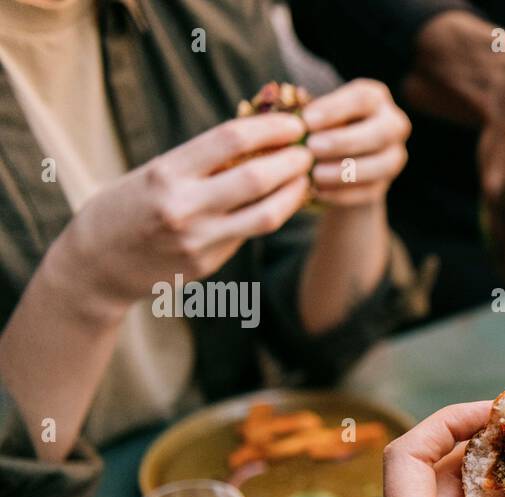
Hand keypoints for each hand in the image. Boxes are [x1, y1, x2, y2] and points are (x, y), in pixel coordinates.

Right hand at [60, 112, 311, 314]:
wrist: (97, 264)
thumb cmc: (128, 206)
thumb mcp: (156, 172)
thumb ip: (203, 160)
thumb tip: (259, 135)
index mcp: (167, 173)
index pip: (231, 139)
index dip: (271, 129)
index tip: (294, 125)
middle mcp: (184, 207)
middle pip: (258, 178)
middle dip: (292, 162)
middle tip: (308, 152)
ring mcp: (199, 240)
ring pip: (267, 215)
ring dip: (294, 194)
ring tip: (304, 179)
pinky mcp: (208, 264)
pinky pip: (250, 234)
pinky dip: (271, 214)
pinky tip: (281, 203)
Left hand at [303, 78, 411, 205]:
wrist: (331, 162)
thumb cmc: (315, 128)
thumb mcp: (311, 115)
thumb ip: (303, 113)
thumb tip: (281, 111)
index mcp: (374, 98)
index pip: (363, 98)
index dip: (336, 109)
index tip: (307, 120)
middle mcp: (393, 124)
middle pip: (380, 132)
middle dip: (344, 141)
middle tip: (312, 148)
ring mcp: (393, 157)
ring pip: (381, 165)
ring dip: (346, 171)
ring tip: (314, 175)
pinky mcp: (384, 186)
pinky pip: (369, 191)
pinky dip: (343, 193)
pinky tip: (319, 192)